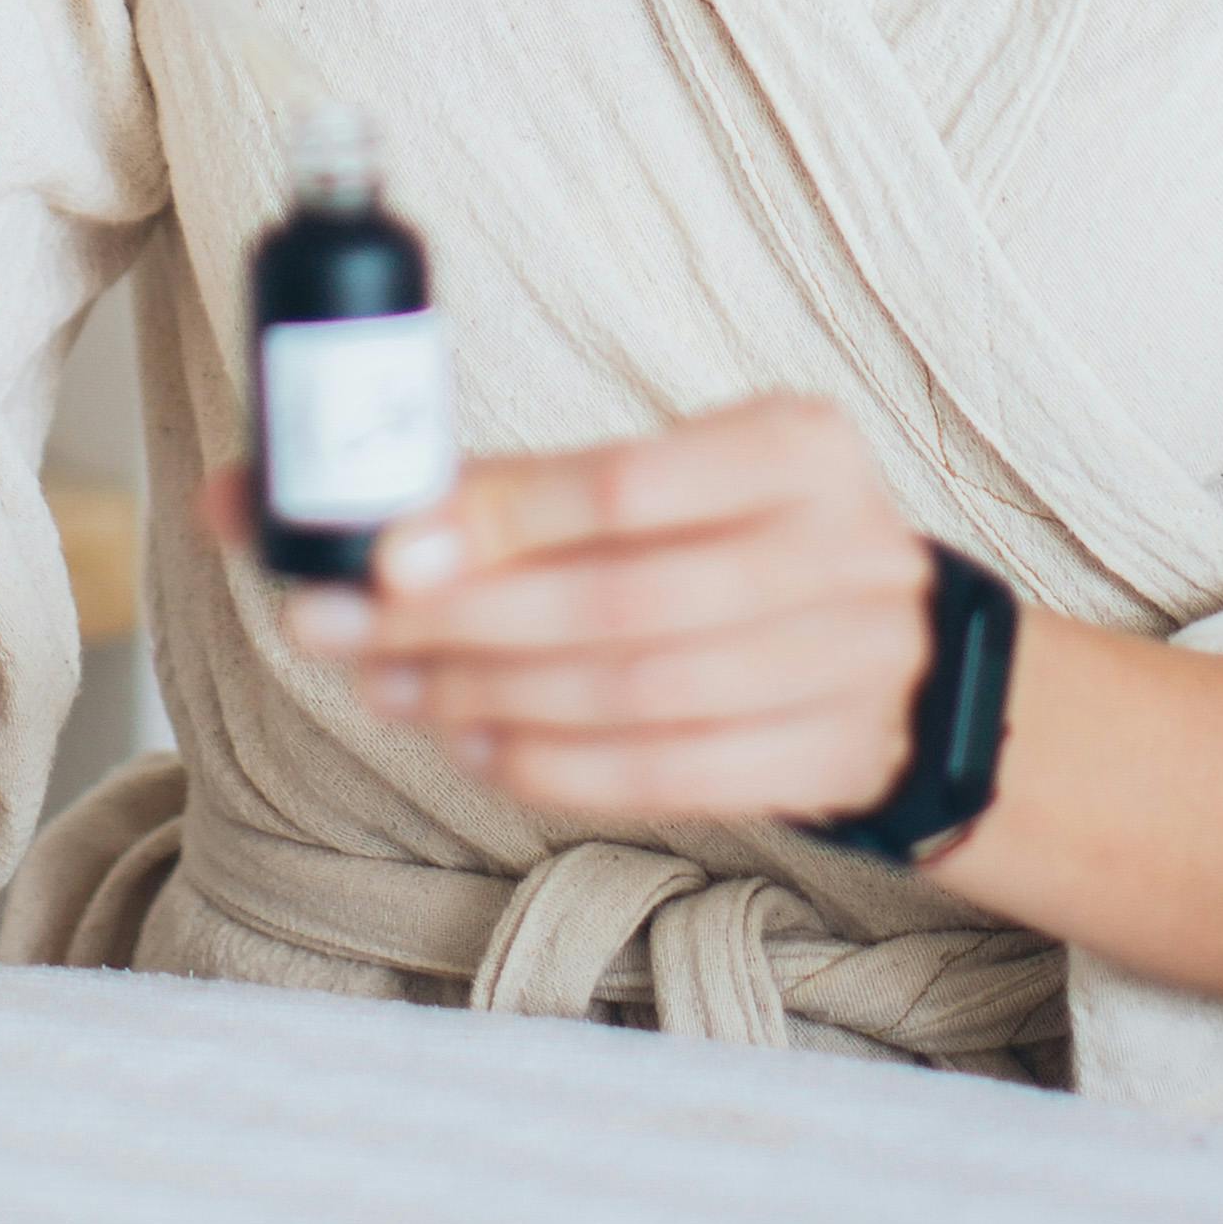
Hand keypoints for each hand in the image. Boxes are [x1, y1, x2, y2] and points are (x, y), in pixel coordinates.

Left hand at [243, 398, 939, 826]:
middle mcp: (835, 552)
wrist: (914, 657)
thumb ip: (523, 488)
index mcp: (797, 447)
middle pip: (618, 601)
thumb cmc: (746, 542)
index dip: (502, 522)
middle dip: (457, 619)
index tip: (384, 548)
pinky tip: (470, 744)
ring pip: (633, 696)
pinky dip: (553, 766)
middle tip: (333, 621)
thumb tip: (309, 496)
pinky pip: (666, 776)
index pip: (632, 483)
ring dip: (486, 695)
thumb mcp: (682, 476)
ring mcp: (842, 667)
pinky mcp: (824, 760)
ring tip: (384, 683)